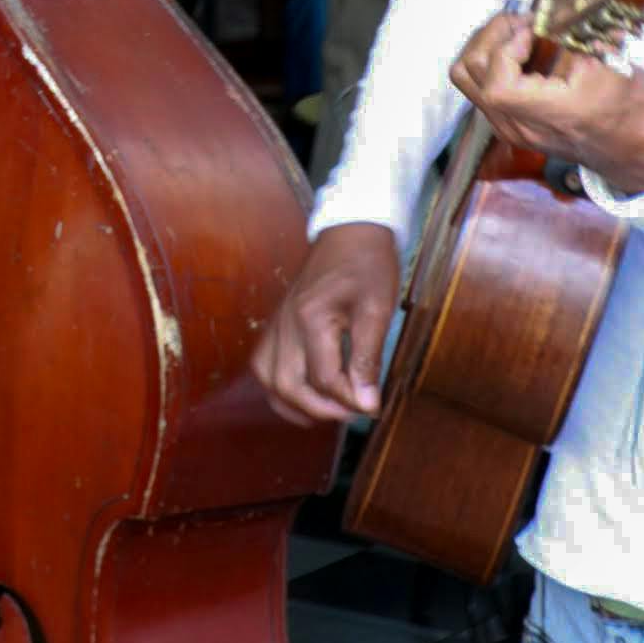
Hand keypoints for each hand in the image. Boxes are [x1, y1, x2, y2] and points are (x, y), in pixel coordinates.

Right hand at [254, 222, 403, 424]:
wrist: (350, 230)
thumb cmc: (368, 265)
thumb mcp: (378, 309)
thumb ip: (368, 358)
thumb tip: (367, 403)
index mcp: (311, 318)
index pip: (324, 378)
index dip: (350, 401)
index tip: (374, 406)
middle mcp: (286, 323)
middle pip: (287, 385)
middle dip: (318, 410)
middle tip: (349, 412)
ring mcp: (277, 322)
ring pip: (267, 377)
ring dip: (292, 403)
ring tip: (323, 411)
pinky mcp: (277, 321)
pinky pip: (265, 362)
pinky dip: (279, 386)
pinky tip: (301, 392)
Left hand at [446, 10, 643, 201]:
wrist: (630, 149)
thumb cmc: (628, 109)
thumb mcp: (612, 63)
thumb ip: (575, 35)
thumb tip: (550, 6)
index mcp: (546, 114)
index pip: (496, 82)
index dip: (506, 46)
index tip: (533, 29)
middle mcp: (517, 125)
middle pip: (469, 72)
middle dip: (491, 36)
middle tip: (521, 22)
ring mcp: (508, 127)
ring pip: (467, 79)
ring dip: (486, 47)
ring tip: (516, 33)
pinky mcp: (507, 124)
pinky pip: (479, 87)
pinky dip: (492, 62)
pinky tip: (521, 51)